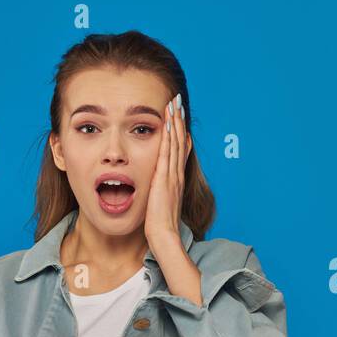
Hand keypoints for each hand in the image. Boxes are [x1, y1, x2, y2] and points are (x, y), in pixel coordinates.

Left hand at [145, 91, 191, 246]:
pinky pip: (168, 151)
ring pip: (175, 142)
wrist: (164, 235)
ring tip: (175, 104)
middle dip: (178, 120)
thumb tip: (156, 185)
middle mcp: (176, 174)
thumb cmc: (160, 225)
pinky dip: (170, 135)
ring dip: (175, 122)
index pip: (179, 150)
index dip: (179, 132)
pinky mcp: (165, 177)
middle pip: (179, 141)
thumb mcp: (160, 203)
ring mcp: (172, 175)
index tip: (177, 116)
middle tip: (178, 101)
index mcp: (175, 179)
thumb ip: (159, 191)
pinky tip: (169, 122)